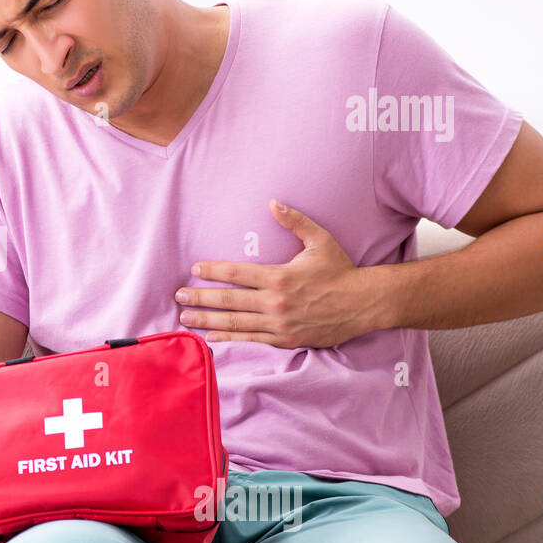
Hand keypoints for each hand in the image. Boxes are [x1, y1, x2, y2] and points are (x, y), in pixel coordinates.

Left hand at [174, 200, 374, 348]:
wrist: (363, 304)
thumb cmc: (340, 270)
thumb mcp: (320, 240)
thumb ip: (295, 222)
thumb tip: (273, 202)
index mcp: (280, 276)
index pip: (237, 273)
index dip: (213, 271)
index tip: (195, 269)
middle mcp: (275, 301)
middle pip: (229, 300)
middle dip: (200, 297)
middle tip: (178, 296)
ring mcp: (279, 323)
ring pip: (235, 322)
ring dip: (207, 319)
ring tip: (185, 318)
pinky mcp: (285, 340)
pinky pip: (251, 340)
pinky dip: (228, 339)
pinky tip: (210, 336)